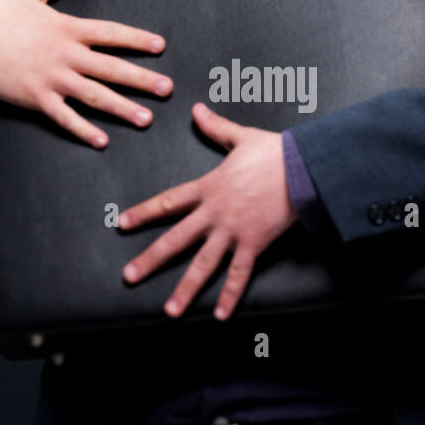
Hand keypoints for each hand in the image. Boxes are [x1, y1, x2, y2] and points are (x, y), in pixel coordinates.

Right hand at [0, 0, 171, 146]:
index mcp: (66, 28)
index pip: (110, 33)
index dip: (137, 40)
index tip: (160, 46)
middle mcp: (64, 55)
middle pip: (111, 68)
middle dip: (142, 79)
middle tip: (167, 88)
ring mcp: (52, 78)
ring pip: (95, 95)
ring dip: (123, 108)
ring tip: (146, 118)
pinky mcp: (37, 98)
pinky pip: (65, 117)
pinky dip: (83, 129)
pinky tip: (102, 140)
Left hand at [119, 103, 298, 319]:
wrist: (302, 167)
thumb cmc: (274, 152)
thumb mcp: (240, 137)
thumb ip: (215, 127)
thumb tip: (197, 109)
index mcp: (208, 188)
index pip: (167, 202)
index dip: (143, 213)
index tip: (122, 224)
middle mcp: (214, 213)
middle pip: (176, 240)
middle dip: (150, 259)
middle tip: (128, 276)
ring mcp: (233, 231)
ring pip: (203, 264)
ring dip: (185, 289)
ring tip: (169, 311)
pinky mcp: (254, 243)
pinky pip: (239, 274)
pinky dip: (230, 295)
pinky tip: (219, 315)